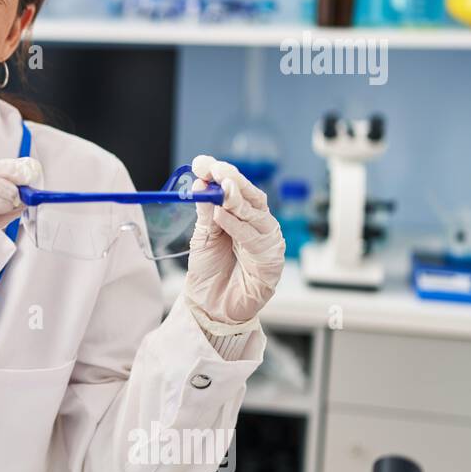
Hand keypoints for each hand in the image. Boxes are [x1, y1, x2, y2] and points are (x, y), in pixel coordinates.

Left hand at [182, 155, 285, 326]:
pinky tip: (222, 216)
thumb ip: (205, 213)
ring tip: (220, 190)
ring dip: (236, 200)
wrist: (213, 308)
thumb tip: (200, 184)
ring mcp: (266, 241)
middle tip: (216, 170)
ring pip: (255, 214)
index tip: (203, 162)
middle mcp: (257, 225)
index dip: (222, 174)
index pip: (236, 188)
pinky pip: (254, 238)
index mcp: (242, 216)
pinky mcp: (270, 260)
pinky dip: (237, 226)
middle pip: (250, 196)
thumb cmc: (210, 273)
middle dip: (233, 181)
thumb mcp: (203, 237)